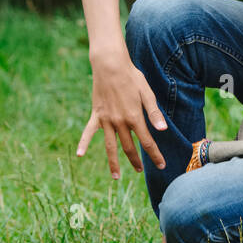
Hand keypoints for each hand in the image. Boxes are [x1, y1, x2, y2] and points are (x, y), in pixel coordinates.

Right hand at [75, 48, 167, 179]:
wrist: (110, 65)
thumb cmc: (132, 77)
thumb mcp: (147, 93)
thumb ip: (154, 113)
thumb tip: (162, 130)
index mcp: (134, 117)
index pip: (147, 142)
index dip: (155, 155)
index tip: (162, 165)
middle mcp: (120, 122)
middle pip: (129, 147)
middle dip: (136, 160)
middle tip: (140, 170)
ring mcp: (106, 120)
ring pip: (110, 146)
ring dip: (113, 162)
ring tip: (115, 177)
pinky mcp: (96, 115)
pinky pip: (88, 132)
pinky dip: (83, 143)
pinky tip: (79, 155)